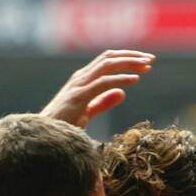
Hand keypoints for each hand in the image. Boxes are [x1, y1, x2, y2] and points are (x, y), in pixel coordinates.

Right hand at [39, 50, 154, 128]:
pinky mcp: (78, 98)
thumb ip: (103, 102)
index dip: (126, 59)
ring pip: (107, 65)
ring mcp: (78, 86)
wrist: (43, 138)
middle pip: (108, 58)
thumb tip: (123, 92)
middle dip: (131, 56)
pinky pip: (103, 83)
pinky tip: (136, 80)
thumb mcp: (87, 113)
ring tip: (147, 66)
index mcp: (82, 80)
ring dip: (129, 63)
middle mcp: (80, 78)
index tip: (145, 63)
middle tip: (151, 59)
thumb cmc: (62, 128)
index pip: (106, 61)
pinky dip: (121, 79)